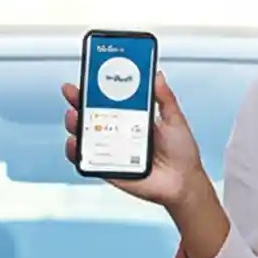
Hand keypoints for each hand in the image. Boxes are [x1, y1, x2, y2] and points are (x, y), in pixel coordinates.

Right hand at [63, 71, 209, 209]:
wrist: (183, 182)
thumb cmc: (181, 153)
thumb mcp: (175, 120)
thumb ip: (165, 98)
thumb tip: (157, 75)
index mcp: (132, 118)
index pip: (109, 99)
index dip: (96, 87)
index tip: (88, 75)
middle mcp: (118, 132)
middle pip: (91, 114)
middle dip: (78, 101)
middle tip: (74, 92)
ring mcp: (111, 150)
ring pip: (84, 135)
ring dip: (74, 124)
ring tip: (74, 117)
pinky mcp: (107, 168)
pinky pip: (85, 160)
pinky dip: (75, 152)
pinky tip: (76, 143)